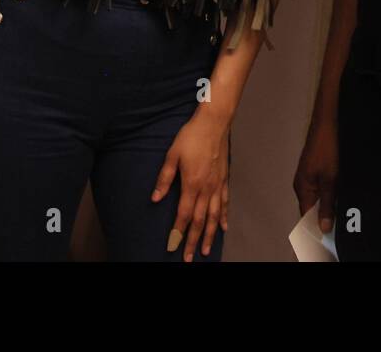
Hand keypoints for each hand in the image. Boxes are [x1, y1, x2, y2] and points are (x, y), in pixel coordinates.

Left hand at [152, 112, 228, 261]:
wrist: (214, 123)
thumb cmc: (191, 137)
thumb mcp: (172, 155)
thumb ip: (164, 178)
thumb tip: (155, 199)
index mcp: (192, 184)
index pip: (184, 215)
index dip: (178, 233)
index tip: (172, 247)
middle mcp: (206, 189)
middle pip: (200, 221)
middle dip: (194, 241)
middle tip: (189, 258)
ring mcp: (217, 185)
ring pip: (214, 217)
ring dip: (209, 235)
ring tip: (206, 250)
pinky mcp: (224, 180)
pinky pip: (225, 203)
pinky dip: (223, 217)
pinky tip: (223, 227)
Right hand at [294, 116, 337, 233]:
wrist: (326, 125)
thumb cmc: (327, 151)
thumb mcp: (330, 180)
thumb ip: (327, 205)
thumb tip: (324, 229)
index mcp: (302, 190)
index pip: (306, 218)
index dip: (314, 231)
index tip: (323, 242)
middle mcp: (301, 186)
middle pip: (309, 211)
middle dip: (320, 222)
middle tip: (334, 233)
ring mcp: (306, 178)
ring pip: (314, 201)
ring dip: (324, 210)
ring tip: (337, 221)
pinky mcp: (313, 172)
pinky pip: (317, 192)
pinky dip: (326, 200)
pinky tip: (336, 202)